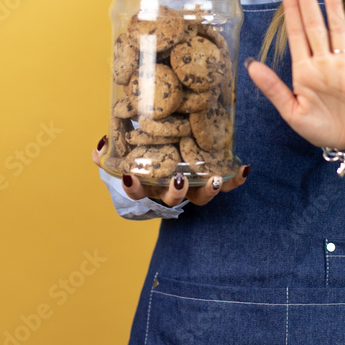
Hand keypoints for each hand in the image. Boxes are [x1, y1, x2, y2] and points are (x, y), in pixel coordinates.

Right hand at [93, 135, 248, 205]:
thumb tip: (100, 145)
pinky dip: (235, 179)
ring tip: (215, 179)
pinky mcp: (211, 179)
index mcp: (148, 184)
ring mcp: (192, 187)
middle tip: (178, 180)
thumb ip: (107, 151)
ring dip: (208, 191)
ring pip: (200, 197)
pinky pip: (226, 184)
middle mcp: (169, 189)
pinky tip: (243, 169)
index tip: (131, 176)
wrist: (167, 151)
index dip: (134, 187)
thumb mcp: (123, 151)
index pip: (137, 191)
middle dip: (175, 193)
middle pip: (172, 199)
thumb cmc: (143, 154)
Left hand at [246, 0, 344, 150]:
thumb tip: (251, 64)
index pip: (295, 30)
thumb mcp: (291, 112)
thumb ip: (273, 88)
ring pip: (340, 28)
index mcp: (304, 69)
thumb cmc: (320, 129)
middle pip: (315, 22)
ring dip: (335, 3)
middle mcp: (324, 62)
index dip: (290, 6)